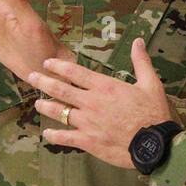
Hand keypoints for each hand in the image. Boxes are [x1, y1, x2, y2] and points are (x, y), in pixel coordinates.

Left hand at [29, 38, 172, 168]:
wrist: (154, 144)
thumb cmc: (153, 113)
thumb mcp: (151, 83)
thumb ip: (140, 61)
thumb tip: (137, 41)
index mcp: (105, 86)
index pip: (75, 72)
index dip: (58, 66)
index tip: (47, 63)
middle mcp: (91, 102)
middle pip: (60, 89)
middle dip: (43, 82)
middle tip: (31, 77)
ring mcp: (86, 122)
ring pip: (58, 112)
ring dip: (45, 107)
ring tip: (37, 104)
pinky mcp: (87, 141)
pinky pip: (64, 137)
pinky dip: (53, 136)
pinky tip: (47, 134)